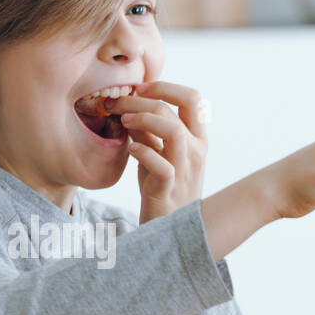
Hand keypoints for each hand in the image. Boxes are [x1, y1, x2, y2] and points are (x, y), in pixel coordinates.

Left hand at [115, 81, 207, 223]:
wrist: (171, 228)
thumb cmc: (162, 188)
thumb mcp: (158, 153)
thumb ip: (149, 131)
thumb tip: (129, 105)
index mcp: (197, 139)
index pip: (192, 98)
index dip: (164, 87)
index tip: (139, 90)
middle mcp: (196, 152)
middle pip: (175, 109)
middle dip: (140, 100)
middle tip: (117, 105)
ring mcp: (185, 170)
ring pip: (173, 131)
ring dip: (143, 120)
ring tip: (124, 123)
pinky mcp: (170, 189)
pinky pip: (162, 165)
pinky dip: (143, 152)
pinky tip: (131, 150)